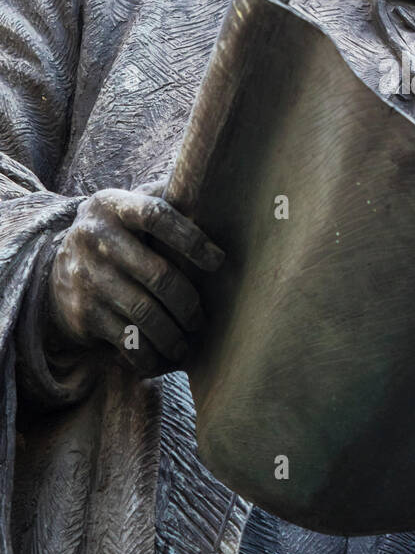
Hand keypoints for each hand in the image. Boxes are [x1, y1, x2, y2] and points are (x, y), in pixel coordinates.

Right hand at [47, 187, 223, 377]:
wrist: (57, 269)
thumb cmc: (116, 234)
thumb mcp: (128, 208)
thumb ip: (164, 199)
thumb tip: (215, 195)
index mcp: (112, 206)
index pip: (157, 215)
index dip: (191, 238)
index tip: (218, 260)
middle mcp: (95, 238)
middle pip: (158, 274)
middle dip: (188, 302)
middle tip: (201, 318)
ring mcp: (87, 277)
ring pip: (145, 312)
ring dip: (173, 334)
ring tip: (187, 344)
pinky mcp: (83, 312)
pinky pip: (126, 338)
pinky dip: (149, 354)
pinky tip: (162, 357)